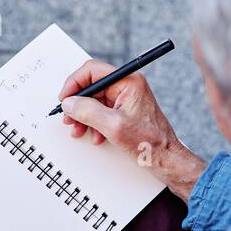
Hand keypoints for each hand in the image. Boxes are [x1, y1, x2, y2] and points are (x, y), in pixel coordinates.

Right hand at [58, 61, 206, 202]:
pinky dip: (95, 124)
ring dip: (84, 116)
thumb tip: (70, 103)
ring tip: (79, 130)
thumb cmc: (149, 143)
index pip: (93, 71)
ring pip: (96, 101)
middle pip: (93, 87)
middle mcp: (128, 86)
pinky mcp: (126, 112)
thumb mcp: (113, 126)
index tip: (65, 98)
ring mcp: (127, 99)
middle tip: (69, 118)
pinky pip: (103, 113)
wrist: (166, 159)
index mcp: (128, 81)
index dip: (74, 83)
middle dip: (78, 104)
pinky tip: (95, 136)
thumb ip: (88, 111)